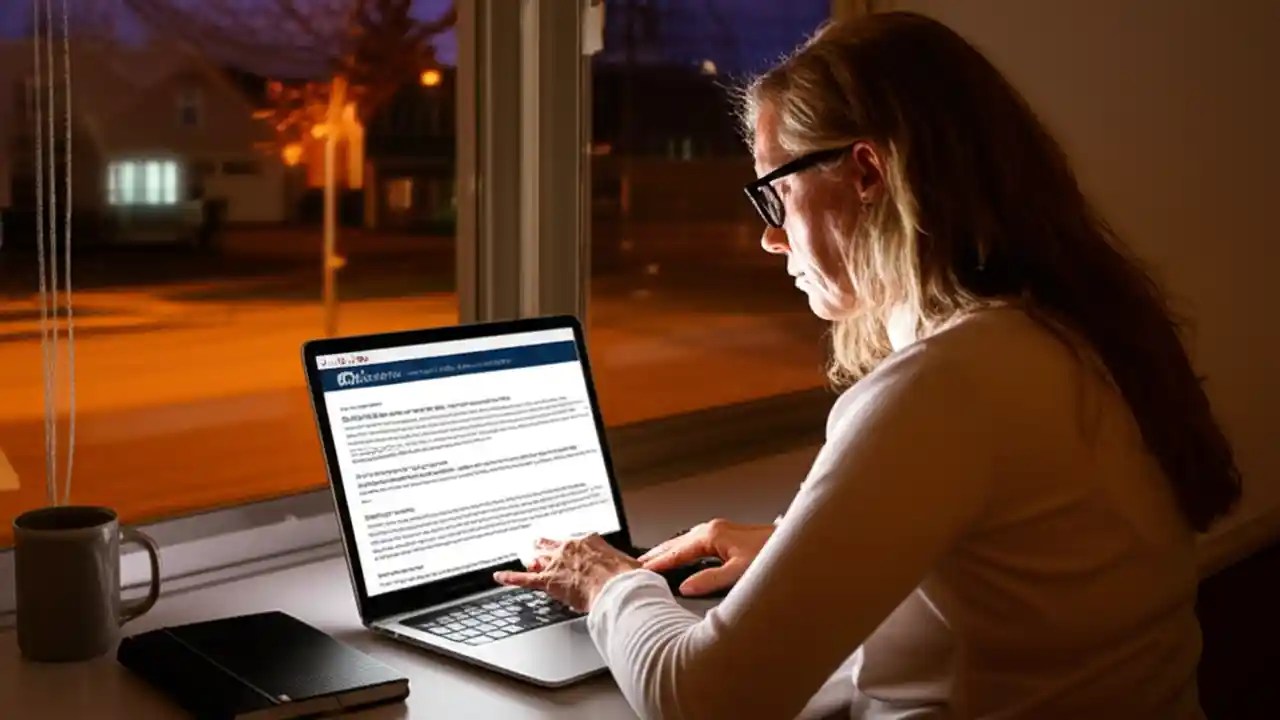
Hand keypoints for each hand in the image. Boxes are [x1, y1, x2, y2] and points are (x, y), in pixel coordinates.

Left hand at [493, 534, 640, 612]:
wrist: (618, 589)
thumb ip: (629, 568)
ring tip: (525, 558)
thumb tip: (642, 572)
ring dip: (532, 561)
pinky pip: (524, 579)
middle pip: (552, 546)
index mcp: (590, 541)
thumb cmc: (627, 579)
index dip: (574, 549)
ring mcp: (557, 564)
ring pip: (539, 560)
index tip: (575, 552)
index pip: (577, 542)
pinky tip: (499, 576)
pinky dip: (510, 577)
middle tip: (539, 545)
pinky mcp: (548, 582)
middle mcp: (571, 548)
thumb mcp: (632, 567)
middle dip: (545, 547)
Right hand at [637, 519, 774, 595]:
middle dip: (657, 553)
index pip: (676, 551)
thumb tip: (686, 587)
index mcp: (712, 534)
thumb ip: (711, 580)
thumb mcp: (740, 572)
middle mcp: (714, 529)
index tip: (641, 570)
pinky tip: (684, 556)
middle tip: (637, 564)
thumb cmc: (774, 555)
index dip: (658, 562)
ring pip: (686, 541)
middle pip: (677, 542)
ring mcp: (721, 530)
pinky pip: (696, 542)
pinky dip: (683, 549)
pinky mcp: (728, 536)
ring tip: (654, 561)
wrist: (796, 543)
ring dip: (669, 550)